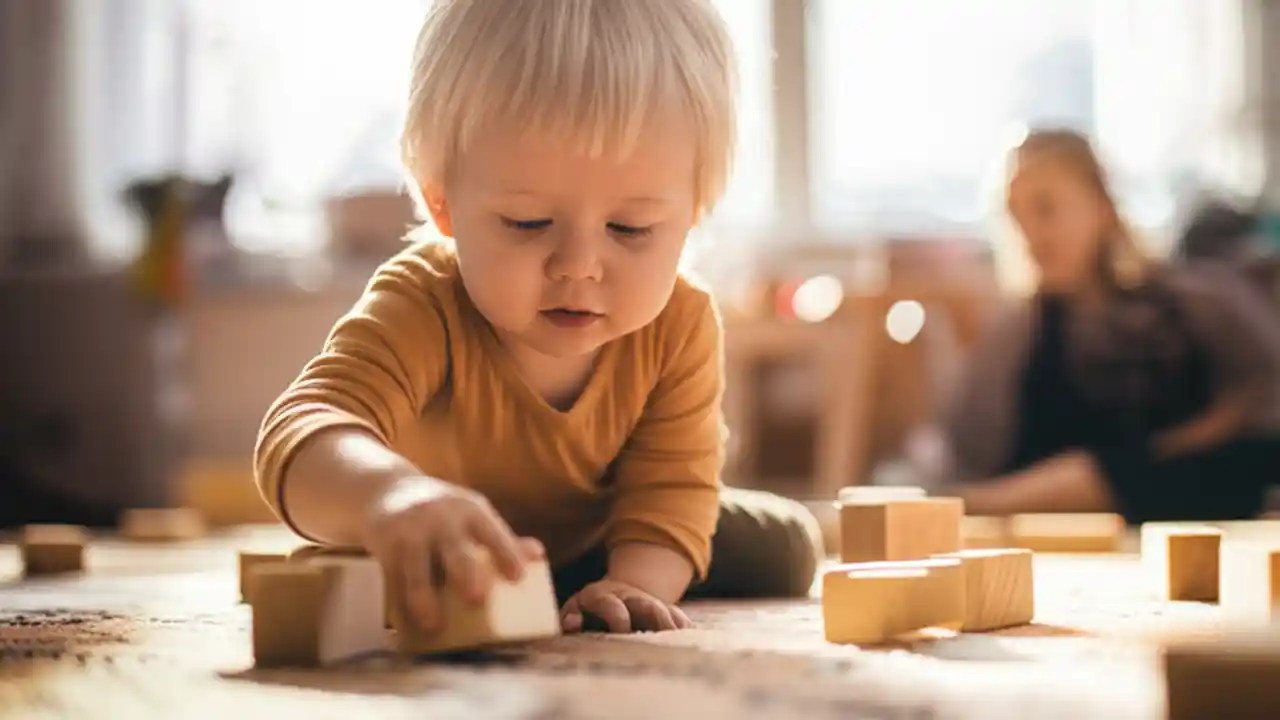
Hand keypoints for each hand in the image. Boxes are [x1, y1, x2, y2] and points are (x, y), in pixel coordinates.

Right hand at [361, 475, 543, 632]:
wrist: (385, 490)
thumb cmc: (442, 512)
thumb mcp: (471, 514)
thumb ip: (501, 538)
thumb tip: (539, 556)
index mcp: (469, 510)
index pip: (491, 531)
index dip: (505, 552)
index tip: (517, 578)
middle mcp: (440, 517)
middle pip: (454, 547)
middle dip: (464, 573)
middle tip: (476, 600)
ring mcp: (410, 531)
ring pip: (417, 568)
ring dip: (424, 596)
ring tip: (433, 624)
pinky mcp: (384, 546)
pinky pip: (393, 577)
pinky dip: (399, 602)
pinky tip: (405, 625)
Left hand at [560, 579, 692, 633]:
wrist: (615, 594)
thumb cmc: (586, 612)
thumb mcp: (573, 610)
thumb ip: (570, 618)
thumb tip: (572, 624)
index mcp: (601, 595)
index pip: (610, 604)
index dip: (617, 616)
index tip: (623, 631)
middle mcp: (628, 596)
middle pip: (647, 604)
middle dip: (657, 618)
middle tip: (665, 636)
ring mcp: (648, 602)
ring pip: (666, 611)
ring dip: (675, 627)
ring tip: (685, 642)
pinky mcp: (664, 611)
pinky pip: (679, 618)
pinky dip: (686, 629)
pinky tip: (694, 641)